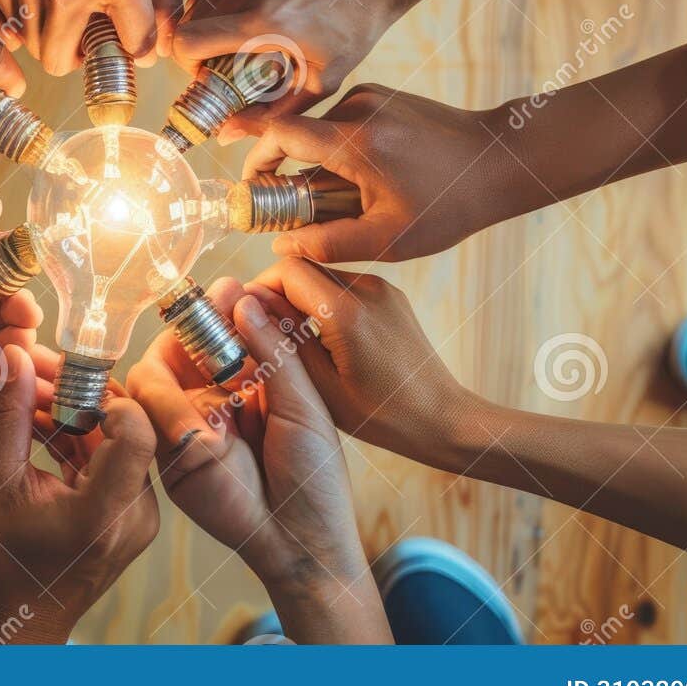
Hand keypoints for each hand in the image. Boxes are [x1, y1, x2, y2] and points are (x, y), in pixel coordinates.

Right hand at [0, 345, 158, 643]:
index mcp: (105, 512)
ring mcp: (136, 519)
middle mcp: (134, 516)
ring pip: (118, 444)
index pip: (136, 430)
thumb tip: (16, 357)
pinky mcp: (128, 519)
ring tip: (28, 391)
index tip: (59, 375)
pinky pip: (111, 465)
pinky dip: (78, 441)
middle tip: (35, 368)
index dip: (102, 394)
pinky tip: (38, 422)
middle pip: (128, 430)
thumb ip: (7, 415)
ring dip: (75, 414)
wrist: (10, 625)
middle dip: (80, 393)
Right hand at [125, 278, 389, 642]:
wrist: (301, 537)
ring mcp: (185, 420)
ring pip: (151, 373)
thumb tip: (241, 296)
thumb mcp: (303, 404)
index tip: (229, 288)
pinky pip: (141, 417)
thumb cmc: (313, 474)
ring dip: (175, 371)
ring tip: (215, 397)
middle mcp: (211, 394)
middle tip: (209, 318)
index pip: (220, 327)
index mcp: (248, 378)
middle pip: (177, 343)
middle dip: (189, 326)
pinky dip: (163, 412)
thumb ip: (272, 351)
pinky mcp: (166, 453)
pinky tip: (197, 430)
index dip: (217, 304)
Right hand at [173, 0, 409, 138]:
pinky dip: (211, 8)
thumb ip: (272, 112)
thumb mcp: (322, 79)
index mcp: (266, 22)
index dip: (190, 68)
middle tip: (222, 66)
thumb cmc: (353, 23)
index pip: (189, 43)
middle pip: (185, 27)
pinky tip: (237, 19)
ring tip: (232, 43)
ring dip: (202, 30)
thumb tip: (226, 134)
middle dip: (195, 53)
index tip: (211, 78)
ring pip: (192, 7)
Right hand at [243, 83, 515, 262]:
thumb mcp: (390, 238)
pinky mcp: (382, 95)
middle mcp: (358, 107)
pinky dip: (336, 151)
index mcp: (356, 141)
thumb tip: (282, 245)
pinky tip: (361, 181)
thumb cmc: (451, 203)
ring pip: (318, 130)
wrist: (502, 159)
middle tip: (282, 205)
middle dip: (282, 169)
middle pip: (295, 133)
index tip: (245, 183)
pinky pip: (340, 123)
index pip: (279, 134)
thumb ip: (329, 244)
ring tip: (337, 200)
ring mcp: (371, 96)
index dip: (252, 158)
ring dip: (313, 163)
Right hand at [247, 257, 473, 467]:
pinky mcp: (390, 296)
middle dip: (275, 293)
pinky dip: (323, 304)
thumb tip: (246, 306)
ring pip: (322, 276)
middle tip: (260, 329)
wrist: (442, 417)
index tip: (244, 316)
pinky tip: (321, 339)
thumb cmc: (383, 414)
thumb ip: (281, 342)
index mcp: (348, 311)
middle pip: (304, 268)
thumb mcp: (321, 387)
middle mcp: (368, 289)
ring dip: (299, 298)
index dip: (258, 288)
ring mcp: (383, 289)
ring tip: (291, 339)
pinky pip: (344, 287)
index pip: (288, 270)